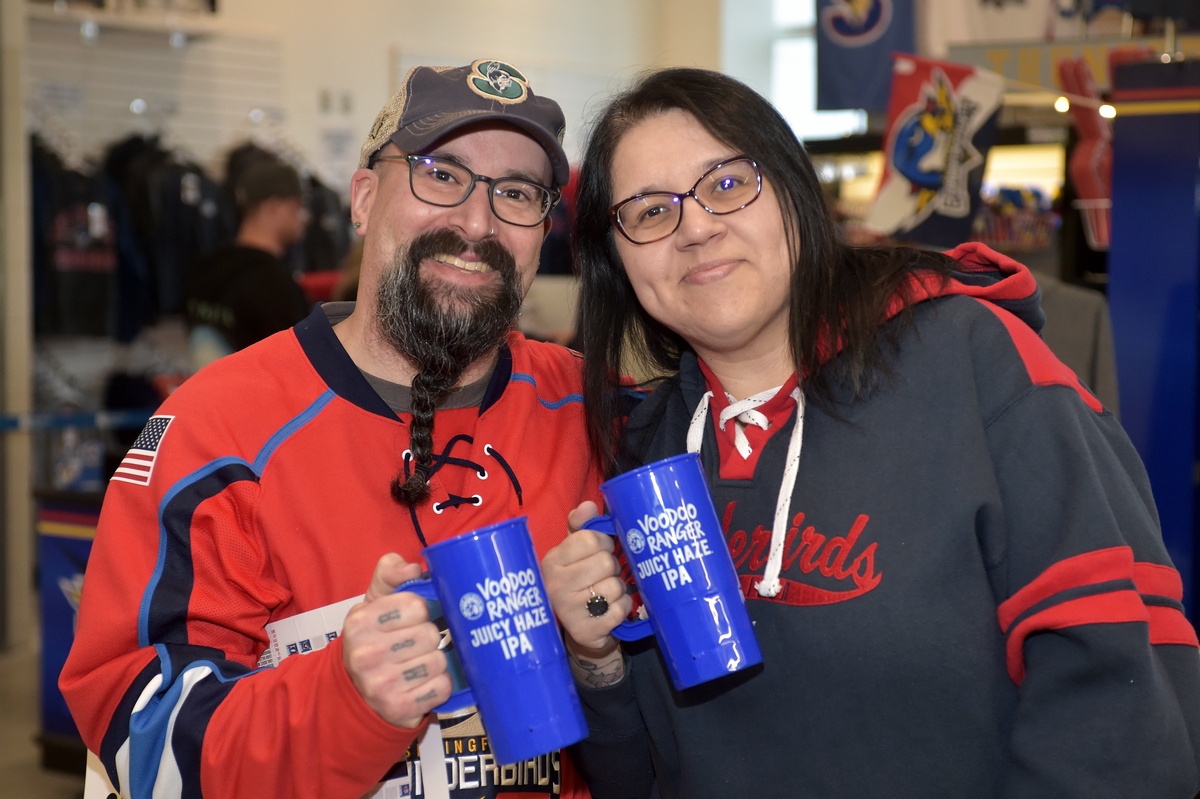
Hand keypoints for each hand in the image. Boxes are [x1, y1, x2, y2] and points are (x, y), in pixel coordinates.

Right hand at [342, 554, 451, 727]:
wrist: (354, 690)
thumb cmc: (373, 637)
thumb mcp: (373, 602)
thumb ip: (390, 573)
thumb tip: (413, 568)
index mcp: (360, 622)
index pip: (416, 605)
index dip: (421, 610)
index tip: (413, 617)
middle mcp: (366, 654)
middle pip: (431, 635)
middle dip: (429, 637)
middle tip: (417, 643)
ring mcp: (381, 685)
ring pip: (439, 661)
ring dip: (435, 661)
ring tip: (419, 662)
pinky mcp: (398, 708)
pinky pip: (441, 687)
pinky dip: (438, 685)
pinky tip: (422, 682)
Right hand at [542, 501, 631, 685]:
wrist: (578, 627)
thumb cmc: (578, 580)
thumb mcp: (574, 551)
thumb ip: (582, 526)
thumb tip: (589, 505)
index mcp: (552, 560)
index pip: (592, 539)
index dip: (605, 543)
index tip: (602, 551)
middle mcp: (555, 584)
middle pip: (607, 562)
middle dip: (613, 568)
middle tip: (604, 575)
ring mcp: (568, 610)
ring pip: (615, 587)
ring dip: (619, 590)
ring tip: (606, 593)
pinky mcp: (584, 631)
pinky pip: (620, 610)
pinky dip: (622, 608)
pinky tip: (609, 609)